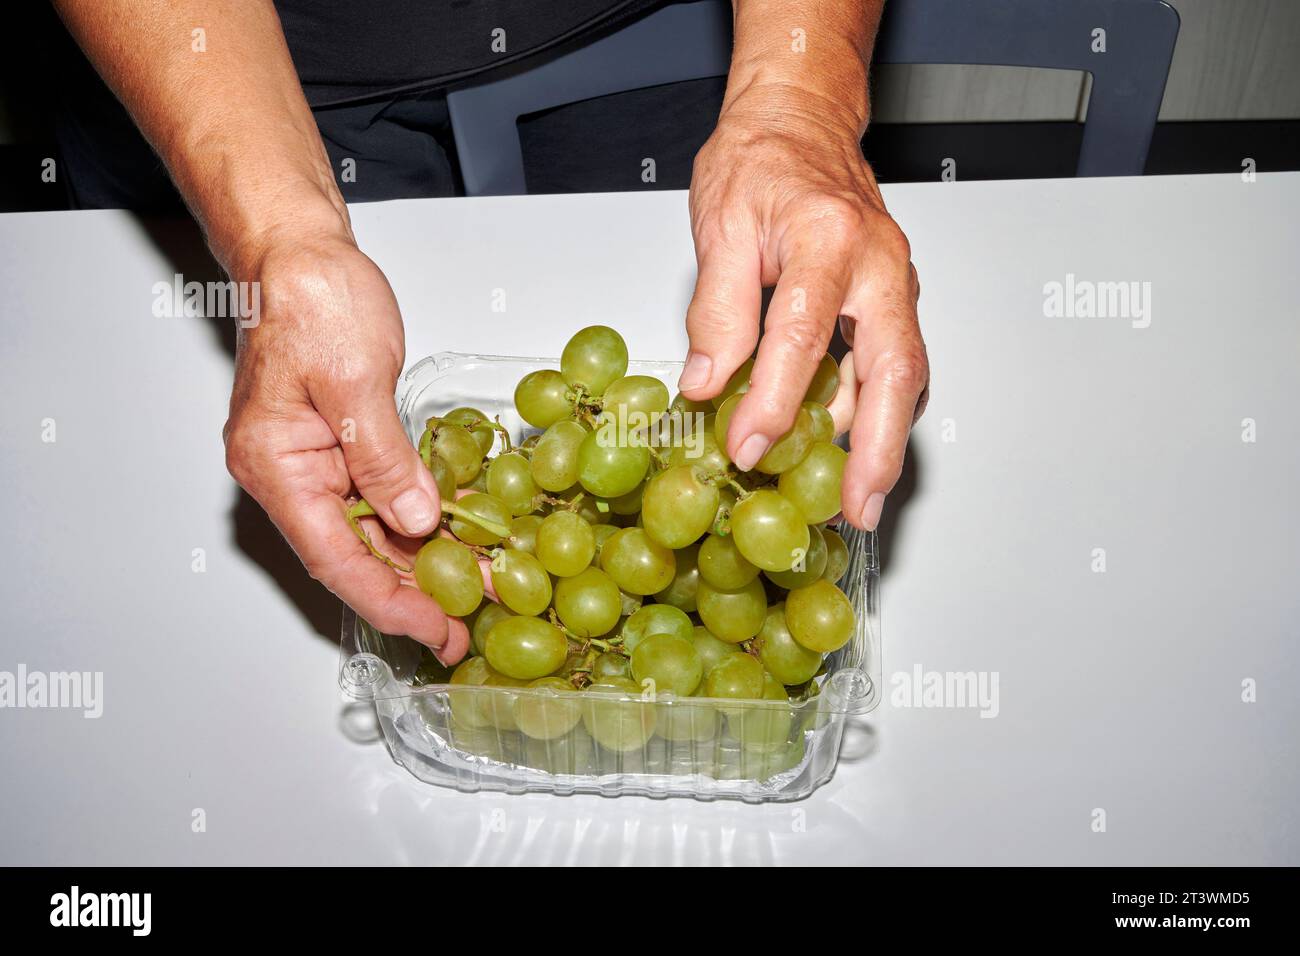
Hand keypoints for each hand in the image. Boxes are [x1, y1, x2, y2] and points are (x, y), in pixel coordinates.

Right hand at [222, 231, 469, 661]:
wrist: (300, 252)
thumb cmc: (312, 299)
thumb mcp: (355, 377)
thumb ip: (384, 456)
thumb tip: (416, 520)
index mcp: (276, 465)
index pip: (335, 558)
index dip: (388, 602)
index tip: (435, 632)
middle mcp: (292, 475)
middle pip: (357, 555)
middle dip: (415, 595)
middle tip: (469, 630)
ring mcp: (317, 463)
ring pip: (376, 532)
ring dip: (427, 562)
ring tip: (482, 593)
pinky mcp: (346, 447)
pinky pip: (386, 497)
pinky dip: (426, 520)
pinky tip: (467, 539)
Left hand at [680, 85, 928, 530]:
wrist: (801, 122)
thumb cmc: (763, 159)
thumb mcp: (721, 223)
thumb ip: (717, 307)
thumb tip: (710, 383)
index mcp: (830, 237)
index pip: (803, 333)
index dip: (775, 399)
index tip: (747, 444)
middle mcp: (878, 265)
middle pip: (895, 370)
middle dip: (878, 448)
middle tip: (858, 507)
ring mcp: (894, 285)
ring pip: (903, 376)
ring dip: (879, 442)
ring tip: (850, 499)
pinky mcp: (891, 303)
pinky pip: (892, 367)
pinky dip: (874, 415)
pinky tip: (847, 450)